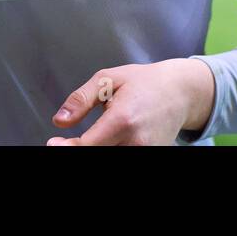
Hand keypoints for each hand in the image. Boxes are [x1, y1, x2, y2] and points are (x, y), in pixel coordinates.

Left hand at [48, 58, 214, 145]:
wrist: (181, 92)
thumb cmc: (145, 82)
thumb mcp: (108, 78)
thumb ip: (81, 100)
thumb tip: (59, 121)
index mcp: (123, 119)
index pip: (87, 146)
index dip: (67, 147)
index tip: (54, 142)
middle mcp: (136, 141)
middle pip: (97, 155)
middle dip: (79, 149)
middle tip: (69, 142)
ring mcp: (145, 152)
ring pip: (110, 157)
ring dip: (97, 148)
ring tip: (95, 136)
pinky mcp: (150, 156)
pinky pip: (124, 156)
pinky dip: (112, 148)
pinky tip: (110, 140)